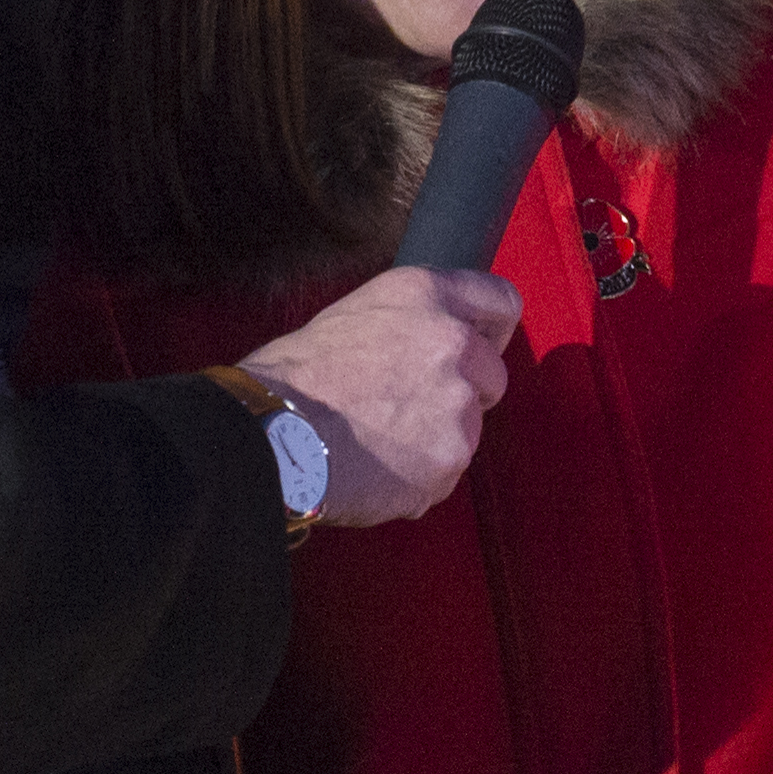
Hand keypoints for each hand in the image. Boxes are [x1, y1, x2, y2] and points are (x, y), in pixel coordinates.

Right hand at [239, 267, 518, 527]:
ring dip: (435, 440)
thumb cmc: (295, 377)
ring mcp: (457, 405)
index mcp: (426, 295)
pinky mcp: (450, 459)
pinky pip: (444, 473)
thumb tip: (425, 343)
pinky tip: (373, 469)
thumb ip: (408, 324)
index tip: (479, 345)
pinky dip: (417, 478)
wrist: (272, 434)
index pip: (500, 301)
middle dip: (462, 394)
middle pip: (492, 374)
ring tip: (376, 442)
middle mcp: (453, 342)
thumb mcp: (353, 315)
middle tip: (407, 406)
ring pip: (467, 428)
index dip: (490, 329)